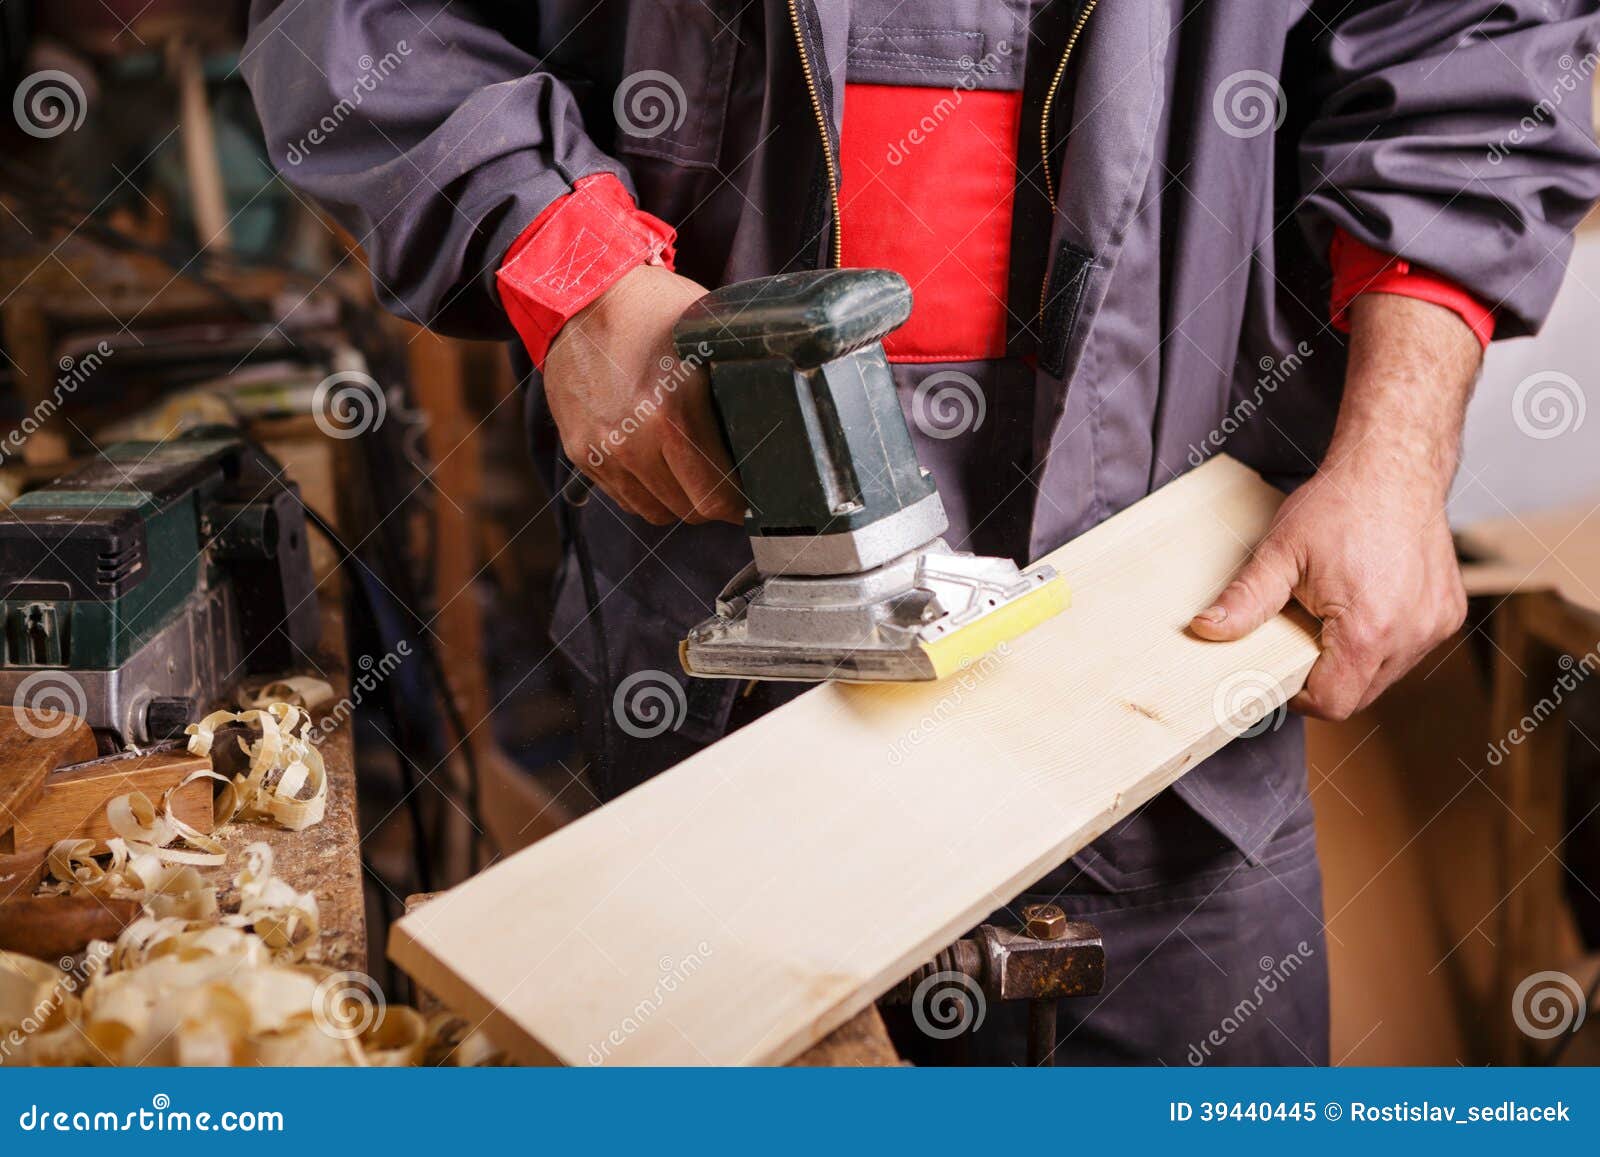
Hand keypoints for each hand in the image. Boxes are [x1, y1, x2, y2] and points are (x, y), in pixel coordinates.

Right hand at [544, 264, 742, 524]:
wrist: (581, 295)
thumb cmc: (654, 310)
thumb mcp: (709, 338)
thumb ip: (737, 385)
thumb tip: (773, 427)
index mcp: (672, 414)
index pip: (717, 497)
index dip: (740, 504)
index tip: (751, 496)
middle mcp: (632, 441)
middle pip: (689, 510)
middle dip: (714, 502)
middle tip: (728, 484)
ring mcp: (602, 450)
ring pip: (656, 511)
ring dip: (679, 499)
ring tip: (692, 473)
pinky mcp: (580, 452)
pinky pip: (624, 497)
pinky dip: (646, 490)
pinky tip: (658, 463)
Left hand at [1188, 441, 1466, 718]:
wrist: (1394, 465)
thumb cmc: (1339, 504)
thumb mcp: (1280, 553)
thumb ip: (1245, 600)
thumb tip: (1205, 629)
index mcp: (1368, 631)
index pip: (1333, 703)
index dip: (1300, 695)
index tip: (1284, 671)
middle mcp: (1410, 636)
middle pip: (1359, 695)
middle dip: (1326, 676)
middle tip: (1302, 635)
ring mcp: (1435, 626)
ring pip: (1386, 674)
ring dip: (1356, 659)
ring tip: (1334, 616)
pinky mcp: (1448, 614)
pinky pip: (1409, 649)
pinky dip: (1384, 639)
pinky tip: (1365, 604)